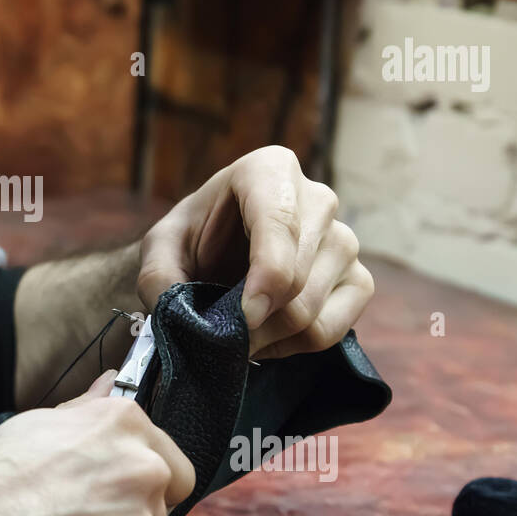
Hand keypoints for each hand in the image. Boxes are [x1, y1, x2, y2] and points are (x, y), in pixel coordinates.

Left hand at [137, 146, 372, 359]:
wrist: (211, 255)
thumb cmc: (191, 240)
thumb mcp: (159, 249)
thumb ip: (159, 277)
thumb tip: (188, 316)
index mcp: (270, 169)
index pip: (281, 224)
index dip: (266, 277)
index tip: (242, 317)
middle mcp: (318, 199)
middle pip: (297, 281)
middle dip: (254, 321)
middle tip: (219, 335)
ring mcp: (345, 240)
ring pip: (312, 312)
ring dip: (267, 337)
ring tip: (236, 330)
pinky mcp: (358, 281)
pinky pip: (332, 330)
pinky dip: (291, 346)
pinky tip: (266, 336)